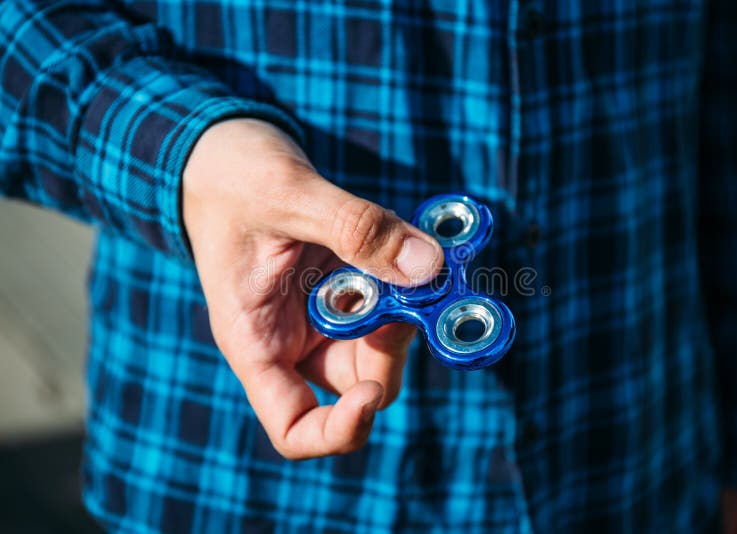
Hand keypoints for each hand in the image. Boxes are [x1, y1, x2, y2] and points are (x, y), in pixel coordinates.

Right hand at [182, 119, 442, 458]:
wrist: (220, 150)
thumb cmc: (230, 176)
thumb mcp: (288, 195)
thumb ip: (355, 229)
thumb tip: (429, 267)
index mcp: (256, 341)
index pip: (295, 428)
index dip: (342, 429)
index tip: (371, 390)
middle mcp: (292, 337)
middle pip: (358, 381)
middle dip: (394, 348)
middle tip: (416, 291)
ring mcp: (320, 311)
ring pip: (381, 340)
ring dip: (410, 308)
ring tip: (415, 253)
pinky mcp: (342, 280)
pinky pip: (388, 296)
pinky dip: (410, 276)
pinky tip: (413, 240)